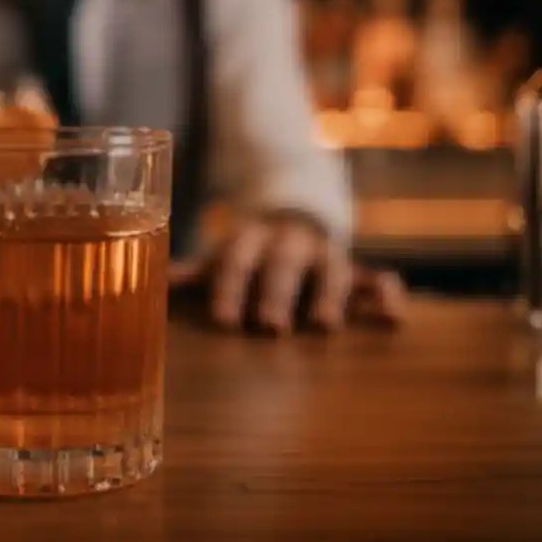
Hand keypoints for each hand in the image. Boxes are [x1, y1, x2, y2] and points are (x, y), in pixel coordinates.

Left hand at [172, 215, 405, 333]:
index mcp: (251, 237)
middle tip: (269, 326)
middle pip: (283, 263)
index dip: (229, 286)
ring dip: (328, 293)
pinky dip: (387, 293)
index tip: (222, 319)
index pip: (237, 257)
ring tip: (324, 325)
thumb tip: (147, 284)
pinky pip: (378, 277)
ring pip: (331, 268)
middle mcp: (290, 242)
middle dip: (276, 293)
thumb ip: (191, 274)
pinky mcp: (357, 270)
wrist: (293, 215)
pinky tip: (393, 316)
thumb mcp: (219, 258)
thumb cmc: (247, 253)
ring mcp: (326, 254)